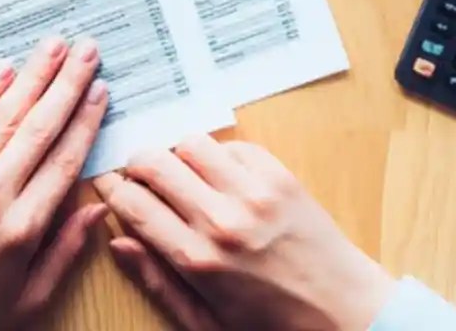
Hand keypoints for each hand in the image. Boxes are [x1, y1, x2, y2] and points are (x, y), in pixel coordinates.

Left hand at [0, 37, 109, 330]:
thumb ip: (65, 251)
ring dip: (31, 77)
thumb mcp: (30, 301)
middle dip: (67, 84)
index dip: (86, 121)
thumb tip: (98, 208)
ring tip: (54, 45)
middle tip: (88, 49)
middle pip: (39, 129)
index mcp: (23, 230)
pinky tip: (2, 70)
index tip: (102, 91)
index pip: (65, 161)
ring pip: (2, 118)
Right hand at [95, 137, 394, 330]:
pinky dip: (220, 156)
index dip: (111, 189)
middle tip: (141, 178)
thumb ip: (156, 281)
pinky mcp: (283, 178)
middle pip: (154, 162)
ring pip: (191, 142)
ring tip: (183, 176)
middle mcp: (223, 220)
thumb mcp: (205, 323)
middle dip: (136, 165)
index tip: (108, 186)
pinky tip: (222, 178)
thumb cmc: (273, 328)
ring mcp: (255, 194)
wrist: (347, 315)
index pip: (133, 202)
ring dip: (178, 155)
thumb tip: (117, 240)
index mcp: (198, 261)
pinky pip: (234, 146)